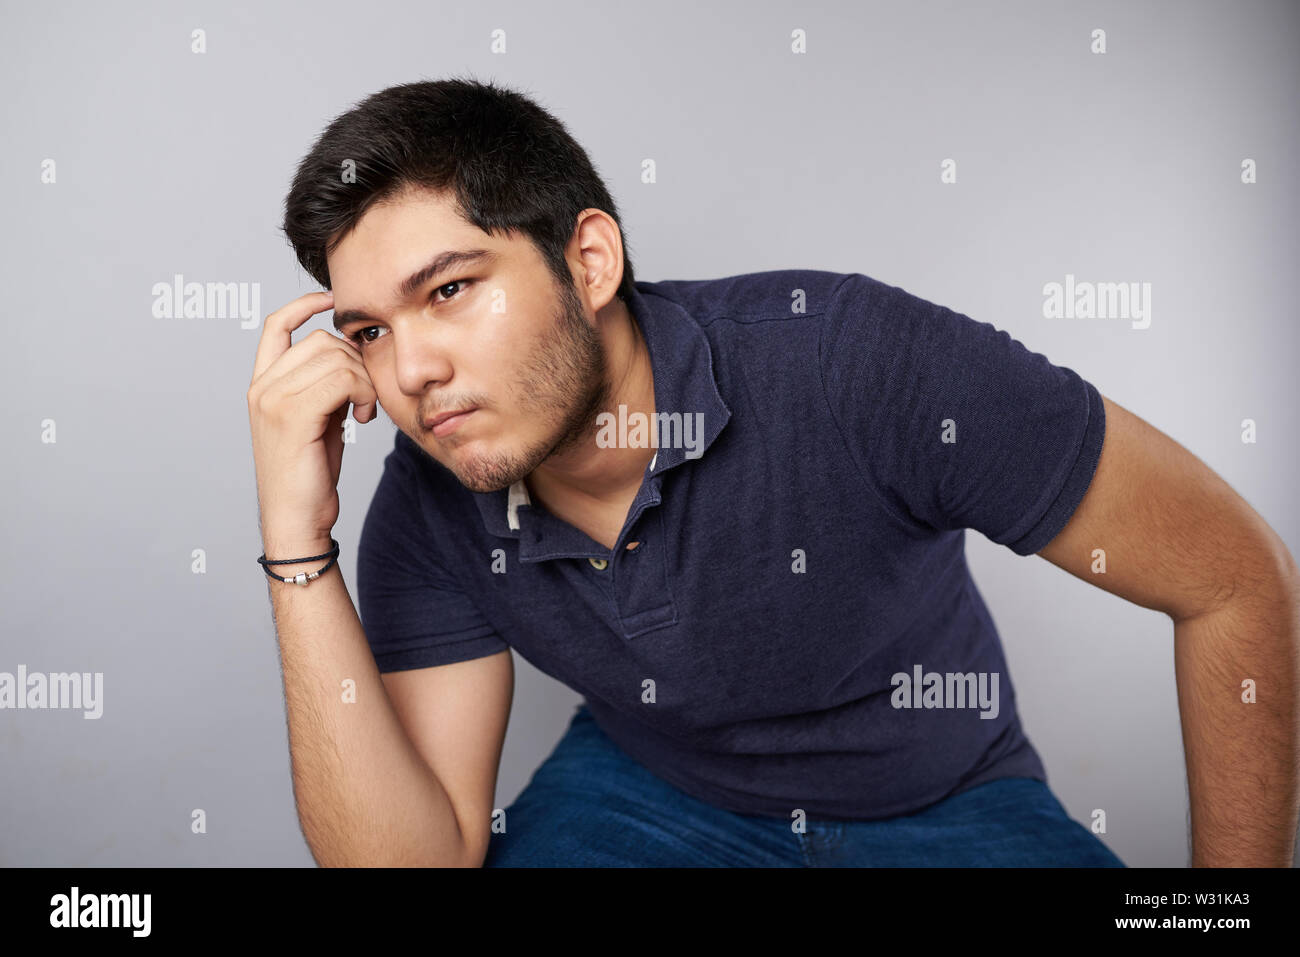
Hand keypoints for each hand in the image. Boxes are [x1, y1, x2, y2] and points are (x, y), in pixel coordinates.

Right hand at [247, 291, 376, 550]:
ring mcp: (273, 400)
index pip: (275, 325)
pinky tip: (363, 418)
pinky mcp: (293, 416)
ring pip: (335, 358)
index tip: (331, 301)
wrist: (297, 518)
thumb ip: (322, 385)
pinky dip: (363, 393)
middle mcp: (262, 387)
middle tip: (365, 397)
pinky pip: (342, 380)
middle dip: (355, 361)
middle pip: (321, 341)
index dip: (303, 305)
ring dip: (363, 381)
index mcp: (262, 384)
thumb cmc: (309, 472)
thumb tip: (349, 355)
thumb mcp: (317, 419)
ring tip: (364, 410)